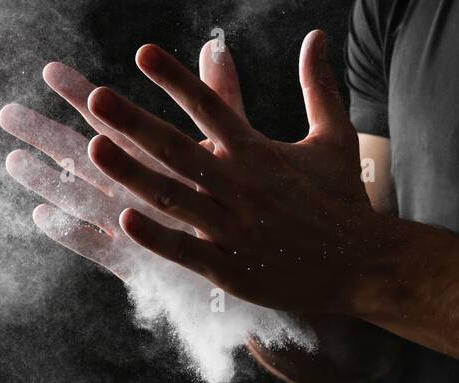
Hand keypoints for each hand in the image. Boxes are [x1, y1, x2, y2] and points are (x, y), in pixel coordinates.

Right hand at [0, 43, 248, 282]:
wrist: (257, 266)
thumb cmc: (239, 207)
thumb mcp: (234, 150)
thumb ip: (220, 102)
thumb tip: (215, 46)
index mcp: (156, 164)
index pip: (114, 123)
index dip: (84, 98)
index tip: (51, 71)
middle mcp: (138, 194)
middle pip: (87, 159)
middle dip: (48, 136)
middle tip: (8, 113)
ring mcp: (135, 230)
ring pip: (85, 203)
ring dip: (49, 183)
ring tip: (13, 161)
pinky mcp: (140, 266)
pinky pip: (101, 250)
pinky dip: (74, 235)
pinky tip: (43, 216)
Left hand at [84, 31, 386, 315]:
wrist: (365, 266)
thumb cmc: (346, 201)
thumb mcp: (335, 138)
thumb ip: (319, 86)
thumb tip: (317, 36)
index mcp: (261, 153)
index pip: (212, 107)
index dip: (176, 79)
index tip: (142, 53)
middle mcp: (243, 187)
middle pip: (180, 149)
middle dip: (135, 123)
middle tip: (95, 98)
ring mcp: (235, 229)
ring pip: (175, 198)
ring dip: (132, 173)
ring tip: (93, 150)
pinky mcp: (233, 270)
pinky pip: (188, 251)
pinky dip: (157, 236)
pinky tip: (124, 219)